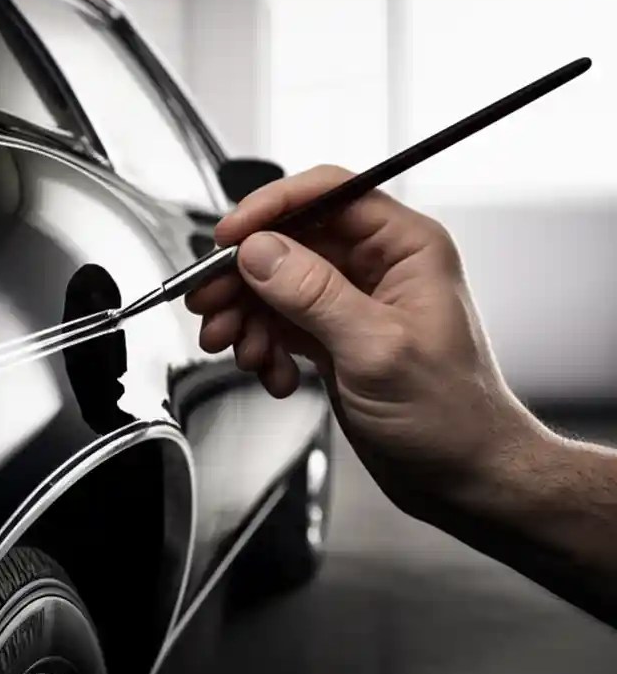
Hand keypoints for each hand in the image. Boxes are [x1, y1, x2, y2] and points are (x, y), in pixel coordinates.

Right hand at [185, 165, 538, 508]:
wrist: (464, 478)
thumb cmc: (452, 416)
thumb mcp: (376, 349)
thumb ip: (313, 294)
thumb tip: (259, 250)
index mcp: (406, 247)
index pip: (327, 194)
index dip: (270, 208)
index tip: (227, 238)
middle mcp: (378, 266)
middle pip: (288, 242)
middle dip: (243, 276)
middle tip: (210, 304)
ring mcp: (352, 302)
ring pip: (275, 284)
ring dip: (246, 316)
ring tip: (239, 349)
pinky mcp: (333, 337)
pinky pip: (279, 323)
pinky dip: (264, 346)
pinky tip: (272, 375)